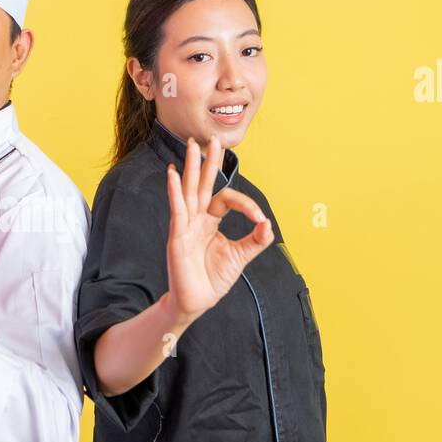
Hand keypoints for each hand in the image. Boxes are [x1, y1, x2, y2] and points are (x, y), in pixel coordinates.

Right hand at [164, 135, 274, 322]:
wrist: (197, 302)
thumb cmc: (214, 279)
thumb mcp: (240, 257)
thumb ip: (255, 240)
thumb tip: (268, 224)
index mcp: (210, 221)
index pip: (226, 199)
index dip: (246, 204)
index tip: (260, 218)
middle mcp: (196, 219)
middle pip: (202, 184)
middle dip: (208, 162)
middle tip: (212, 139)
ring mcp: (185, 226)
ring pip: (189, 191)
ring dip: (191, 168)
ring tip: (192, 147)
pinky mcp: (177, 236)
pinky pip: (177, 210)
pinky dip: (174, 192)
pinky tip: (173, 174)